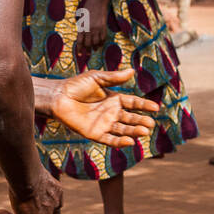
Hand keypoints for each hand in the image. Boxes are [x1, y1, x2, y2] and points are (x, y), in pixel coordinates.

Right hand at [0, 167, 61, 213]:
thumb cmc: (27, 170)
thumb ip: (31, 181)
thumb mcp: (32, 175)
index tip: (18, 198)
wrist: (26, 176)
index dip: (31, 204)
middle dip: (21, 213)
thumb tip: (22, 175)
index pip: (44, 204)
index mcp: (57, 194)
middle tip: (4, 210)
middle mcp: (54, 207)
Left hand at [45, 68, 159, 146]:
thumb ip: (114, 78)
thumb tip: (132, 71)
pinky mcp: (94, 134)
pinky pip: (109, 140)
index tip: (155, 108)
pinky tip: (129, 142)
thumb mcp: (96, 78)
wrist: (58, 97)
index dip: (144, 106)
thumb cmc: (75, 85)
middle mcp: (111, 113)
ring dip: (133, 132)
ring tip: (144, 132)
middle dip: (141, 122)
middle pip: (130, 119)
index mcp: (114, 99)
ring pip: (123, 130)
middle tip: (150, 124)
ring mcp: (104, 124)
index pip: (133, 103)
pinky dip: (119, 142)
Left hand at [74, 0, 108, 51]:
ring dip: (95, 47)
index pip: (80, 42)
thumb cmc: (87, 8)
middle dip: (87, 50)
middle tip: (87, 54)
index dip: (79, 49)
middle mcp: (89, 29)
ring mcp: (97, 28)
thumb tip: (81, 37)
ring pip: (96, 42)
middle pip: (88, 44)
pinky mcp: (103, 27)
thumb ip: (81, 27)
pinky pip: (103, 38)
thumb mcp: (81, 18)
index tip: (79, 55)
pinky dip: (101, 42)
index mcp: (82, 27)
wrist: (97, 1)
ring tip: (94, 49)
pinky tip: (100, 44)